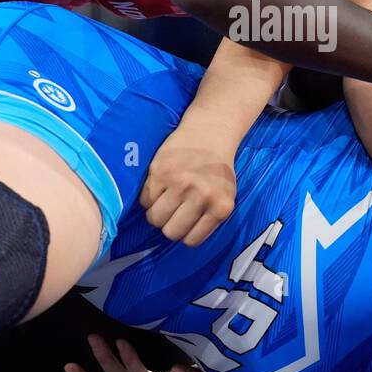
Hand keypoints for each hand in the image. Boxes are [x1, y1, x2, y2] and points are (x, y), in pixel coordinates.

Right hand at [140, 123, 236, 245]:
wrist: (210, 131)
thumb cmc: (217, 168)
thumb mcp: (225, 196)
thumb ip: (210, 217)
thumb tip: (186, 237)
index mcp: (220, 207)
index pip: (192, 240)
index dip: (184, 233)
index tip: (183, 223)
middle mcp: (201, 197)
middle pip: (171, 232)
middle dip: (168, 225)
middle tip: (171, 212)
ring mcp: (179, 184)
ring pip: (155, 218)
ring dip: (156, 213)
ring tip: (163, 201)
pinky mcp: (160, 172)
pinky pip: (145, 200)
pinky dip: (149, 197)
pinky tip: (159, 186)